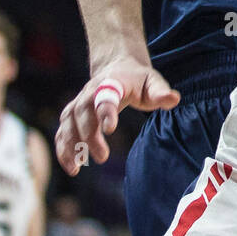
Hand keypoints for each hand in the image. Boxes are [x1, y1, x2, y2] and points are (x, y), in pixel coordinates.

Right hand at [56, 59, 178, 173]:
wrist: (117, 67)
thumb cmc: (138, 79)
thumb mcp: (153, 82)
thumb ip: (160, 92)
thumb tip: (174, 99)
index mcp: (111, 83)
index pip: (106, 97)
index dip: (106, 112)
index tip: (110, 129)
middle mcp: (90, 92)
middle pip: (82, 112)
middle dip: (89, 136)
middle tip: (102, 157)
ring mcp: (79, 102)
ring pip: (68, 122)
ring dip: (69, 145)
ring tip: (76, 168)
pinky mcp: (72, 114)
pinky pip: (62, 130)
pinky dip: (62, 147)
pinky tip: (70, 166)